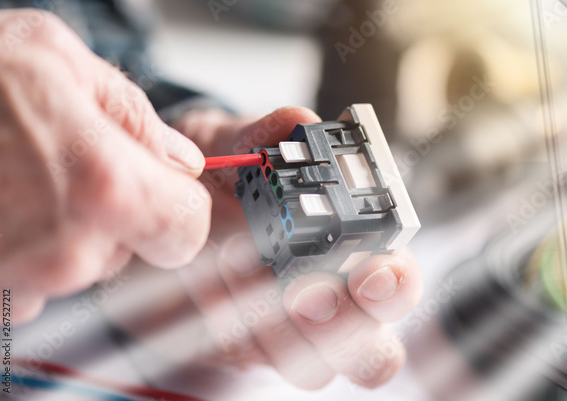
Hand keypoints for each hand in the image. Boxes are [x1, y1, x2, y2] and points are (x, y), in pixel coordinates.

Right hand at [0, 9, 210, 322]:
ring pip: (72, 268)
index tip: (155, 188)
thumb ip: (133, 115)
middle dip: (110, 212)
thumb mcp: (54, 59)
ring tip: (6, 178)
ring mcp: (15, 281)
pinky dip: (10, 253)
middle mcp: (64, 250)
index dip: (174, 206)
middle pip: (127, 250)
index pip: (186, 231)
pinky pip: (20, 286)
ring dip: (55, 232)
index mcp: (104, 187)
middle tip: (54, 162)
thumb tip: (177, 158)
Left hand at [105, 107, 423, 389]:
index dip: (396, 285)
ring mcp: (287, 333)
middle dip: (347, 329)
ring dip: (283, 336)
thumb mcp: (247, 139)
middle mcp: (334, 302)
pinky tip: (211, 286)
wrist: (167, 195)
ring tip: (241, 278)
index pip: (398, 285)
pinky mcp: (237, 348)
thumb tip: (298, 125)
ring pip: (314, 370)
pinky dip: (230, 331)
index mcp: (358, 251)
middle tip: (307, 294)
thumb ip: (272, 131)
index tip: (376, 268)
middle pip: (371, 352)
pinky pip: (246, 362)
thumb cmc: (231, 167)